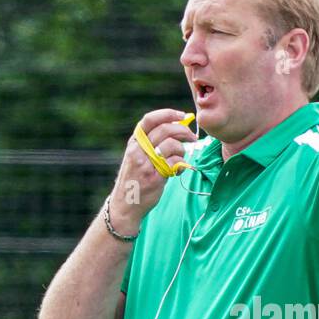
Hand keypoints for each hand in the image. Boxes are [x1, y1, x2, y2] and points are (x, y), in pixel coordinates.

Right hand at [109, 109, 198, 228]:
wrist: (125, 204)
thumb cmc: (135, 178)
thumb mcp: (136, 157)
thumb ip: (152, 143)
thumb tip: (178, 127)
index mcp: (134, 142)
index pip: (150, 119)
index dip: (168, 114)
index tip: (182, 116)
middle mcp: (138, 150)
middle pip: (165, 130)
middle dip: (183, 131)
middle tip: (192, 138)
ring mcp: (146, 164)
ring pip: (172, 145)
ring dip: (182, 151)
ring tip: (180, 159)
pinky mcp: (155, 177)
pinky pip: (175, 163)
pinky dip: (181, 165)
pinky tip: (177, 171)